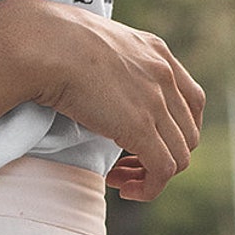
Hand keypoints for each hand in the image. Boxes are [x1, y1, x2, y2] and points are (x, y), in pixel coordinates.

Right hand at [12, 0, 204, 201]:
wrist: (44, 46)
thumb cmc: (51, 45)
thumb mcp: (95, 48)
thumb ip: (109, 69)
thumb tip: (94, 89)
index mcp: (156, 52)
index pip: (190, 102)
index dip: (171, 134)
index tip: (140, 146)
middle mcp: (164, 74)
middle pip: (187, 134)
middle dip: (162, 159)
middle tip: (126, 169)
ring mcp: (157, 101)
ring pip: (179, 157)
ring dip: (153, 178)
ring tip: (122, 182)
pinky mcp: (141, 126)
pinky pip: (162, 170)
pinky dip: (148, 188)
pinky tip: (123, 189)